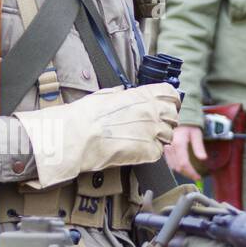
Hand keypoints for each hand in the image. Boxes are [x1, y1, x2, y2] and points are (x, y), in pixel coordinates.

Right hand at [14, 83, 180, 188]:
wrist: (72, 138)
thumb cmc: (82, 117)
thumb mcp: (102, 96)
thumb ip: (119, 95)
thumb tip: (122, 93)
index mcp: (142, 96)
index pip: (171, 94)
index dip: (171, 101)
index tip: (169, 106)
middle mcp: (151, 111)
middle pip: (173, 116)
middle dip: (166, 121)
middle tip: (153, 127)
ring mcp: (152, 132)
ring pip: (168, 135)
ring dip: (158, 139)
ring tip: (141, 141)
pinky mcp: (147, 151)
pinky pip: (158, 152)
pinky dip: (150, 153)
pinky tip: (137, 152)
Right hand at [165, 124, 207, 180]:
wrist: (182, 121)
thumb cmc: (191, 127)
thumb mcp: (197, 134)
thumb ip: (199, 147)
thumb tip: (203, 159)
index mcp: (178, 144)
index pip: (183, 163)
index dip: (190, 172)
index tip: (198, 177)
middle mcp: (171, 148)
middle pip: (177, 167)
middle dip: (187, 174)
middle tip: (197, 176)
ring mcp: (167, 150)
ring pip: (173, 166)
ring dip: (182, 172)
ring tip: (192, 174)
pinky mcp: (167, 152)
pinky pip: (171, 163)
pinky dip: (178, 168)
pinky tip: (185, 169)